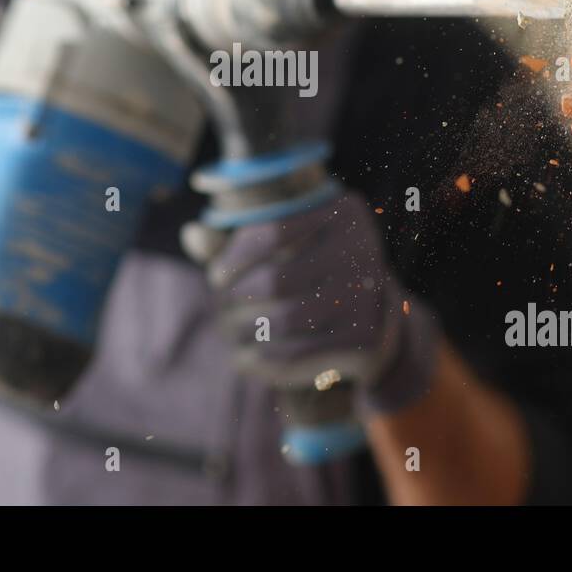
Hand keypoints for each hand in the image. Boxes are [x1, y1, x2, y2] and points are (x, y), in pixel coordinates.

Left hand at [208, 188, 441, 416]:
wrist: (380, 321)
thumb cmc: (318, 273)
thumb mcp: (289, 248)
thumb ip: (241, 242)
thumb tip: (191, 234)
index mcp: (343, 211)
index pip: (274, 232)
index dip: (234, 256)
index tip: (215, 278)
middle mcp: (363, 247)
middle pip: (277, 279)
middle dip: (237, 301)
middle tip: (221, 315)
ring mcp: (369, 294)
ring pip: (286, 319)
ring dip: (247, 333)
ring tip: (230, 336)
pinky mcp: (365, 338)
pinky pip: (301, 354)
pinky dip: (265, 361)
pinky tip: (245, 360)